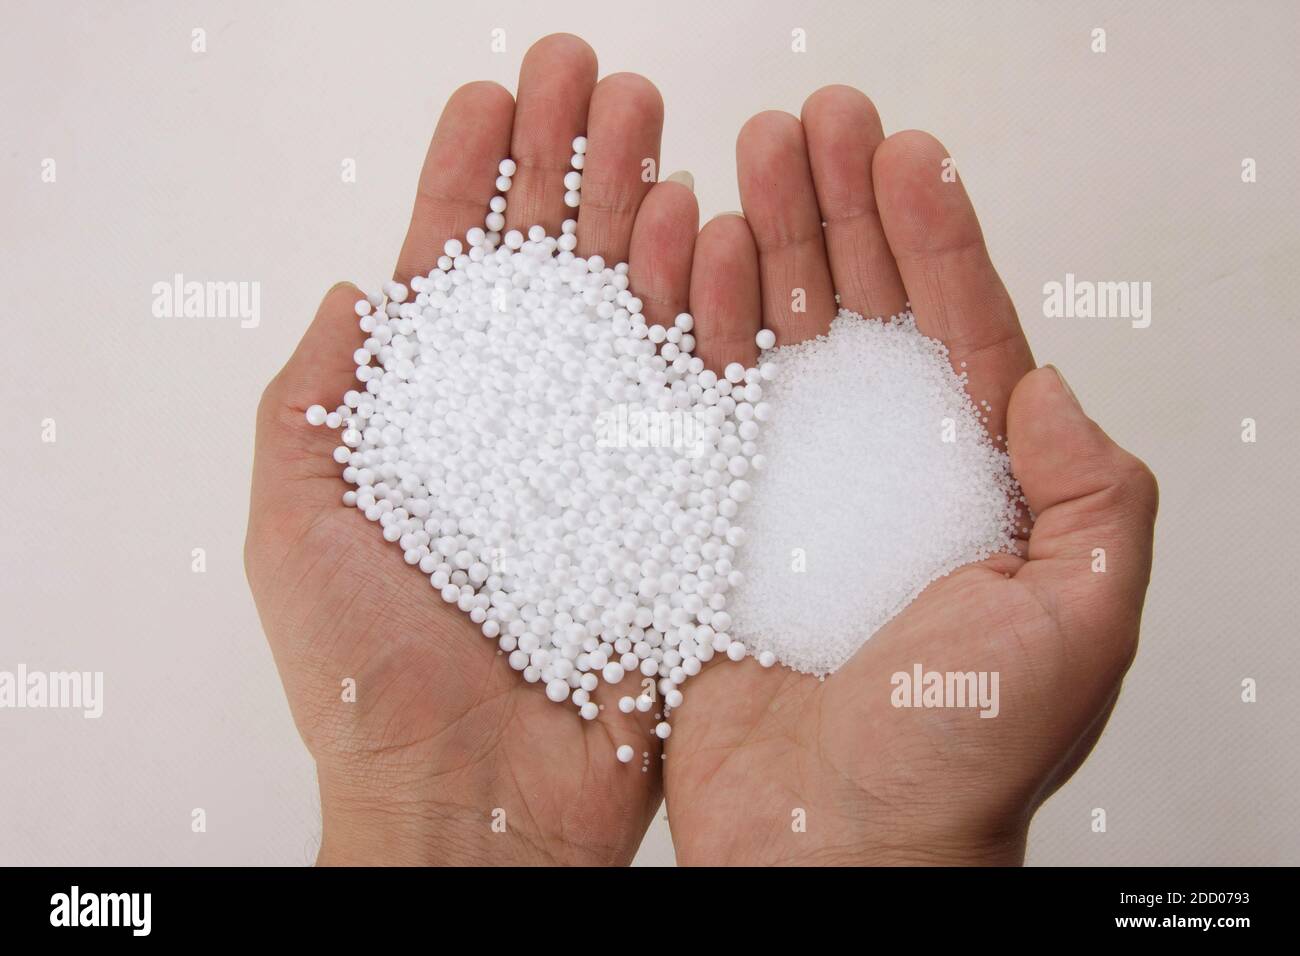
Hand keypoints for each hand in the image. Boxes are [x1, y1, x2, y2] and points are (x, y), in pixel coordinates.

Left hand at [245, 34, 719, 864]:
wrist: (476, 801)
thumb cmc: (370, 678)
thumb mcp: (298, 525)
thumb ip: (313, 402)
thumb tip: (356, 293)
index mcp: (437, 422)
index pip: (456, 273)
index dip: (469, 180)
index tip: (490, 100)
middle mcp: (527, 424)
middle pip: (552, 268)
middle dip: (568, 163)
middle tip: (589, 75)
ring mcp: (608, 456)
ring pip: (632, 305)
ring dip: (641, 204)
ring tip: (653, 122)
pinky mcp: (677, 500)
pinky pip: (698, 386)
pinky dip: (705, 304)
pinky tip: (704, 228)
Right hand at [661, 89, 1157, 864]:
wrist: (833, 849)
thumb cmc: (956, 759)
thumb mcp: (1076, 625)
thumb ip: (1095, 498)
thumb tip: (1049, 387)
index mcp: (976, 487)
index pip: (960, 330)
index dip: (934, 234)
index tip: (902, 151)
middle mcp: (886, 475)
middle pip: (864, 312)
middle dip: (840, 209)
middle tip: (813, 124)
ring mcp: (795, 493)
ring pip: (780, 338)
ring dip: (766, 242)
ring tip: (747, 159)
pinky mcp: (716, 521)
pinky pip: (704, 404)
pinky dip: (698, 327)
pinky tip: (693, 261)